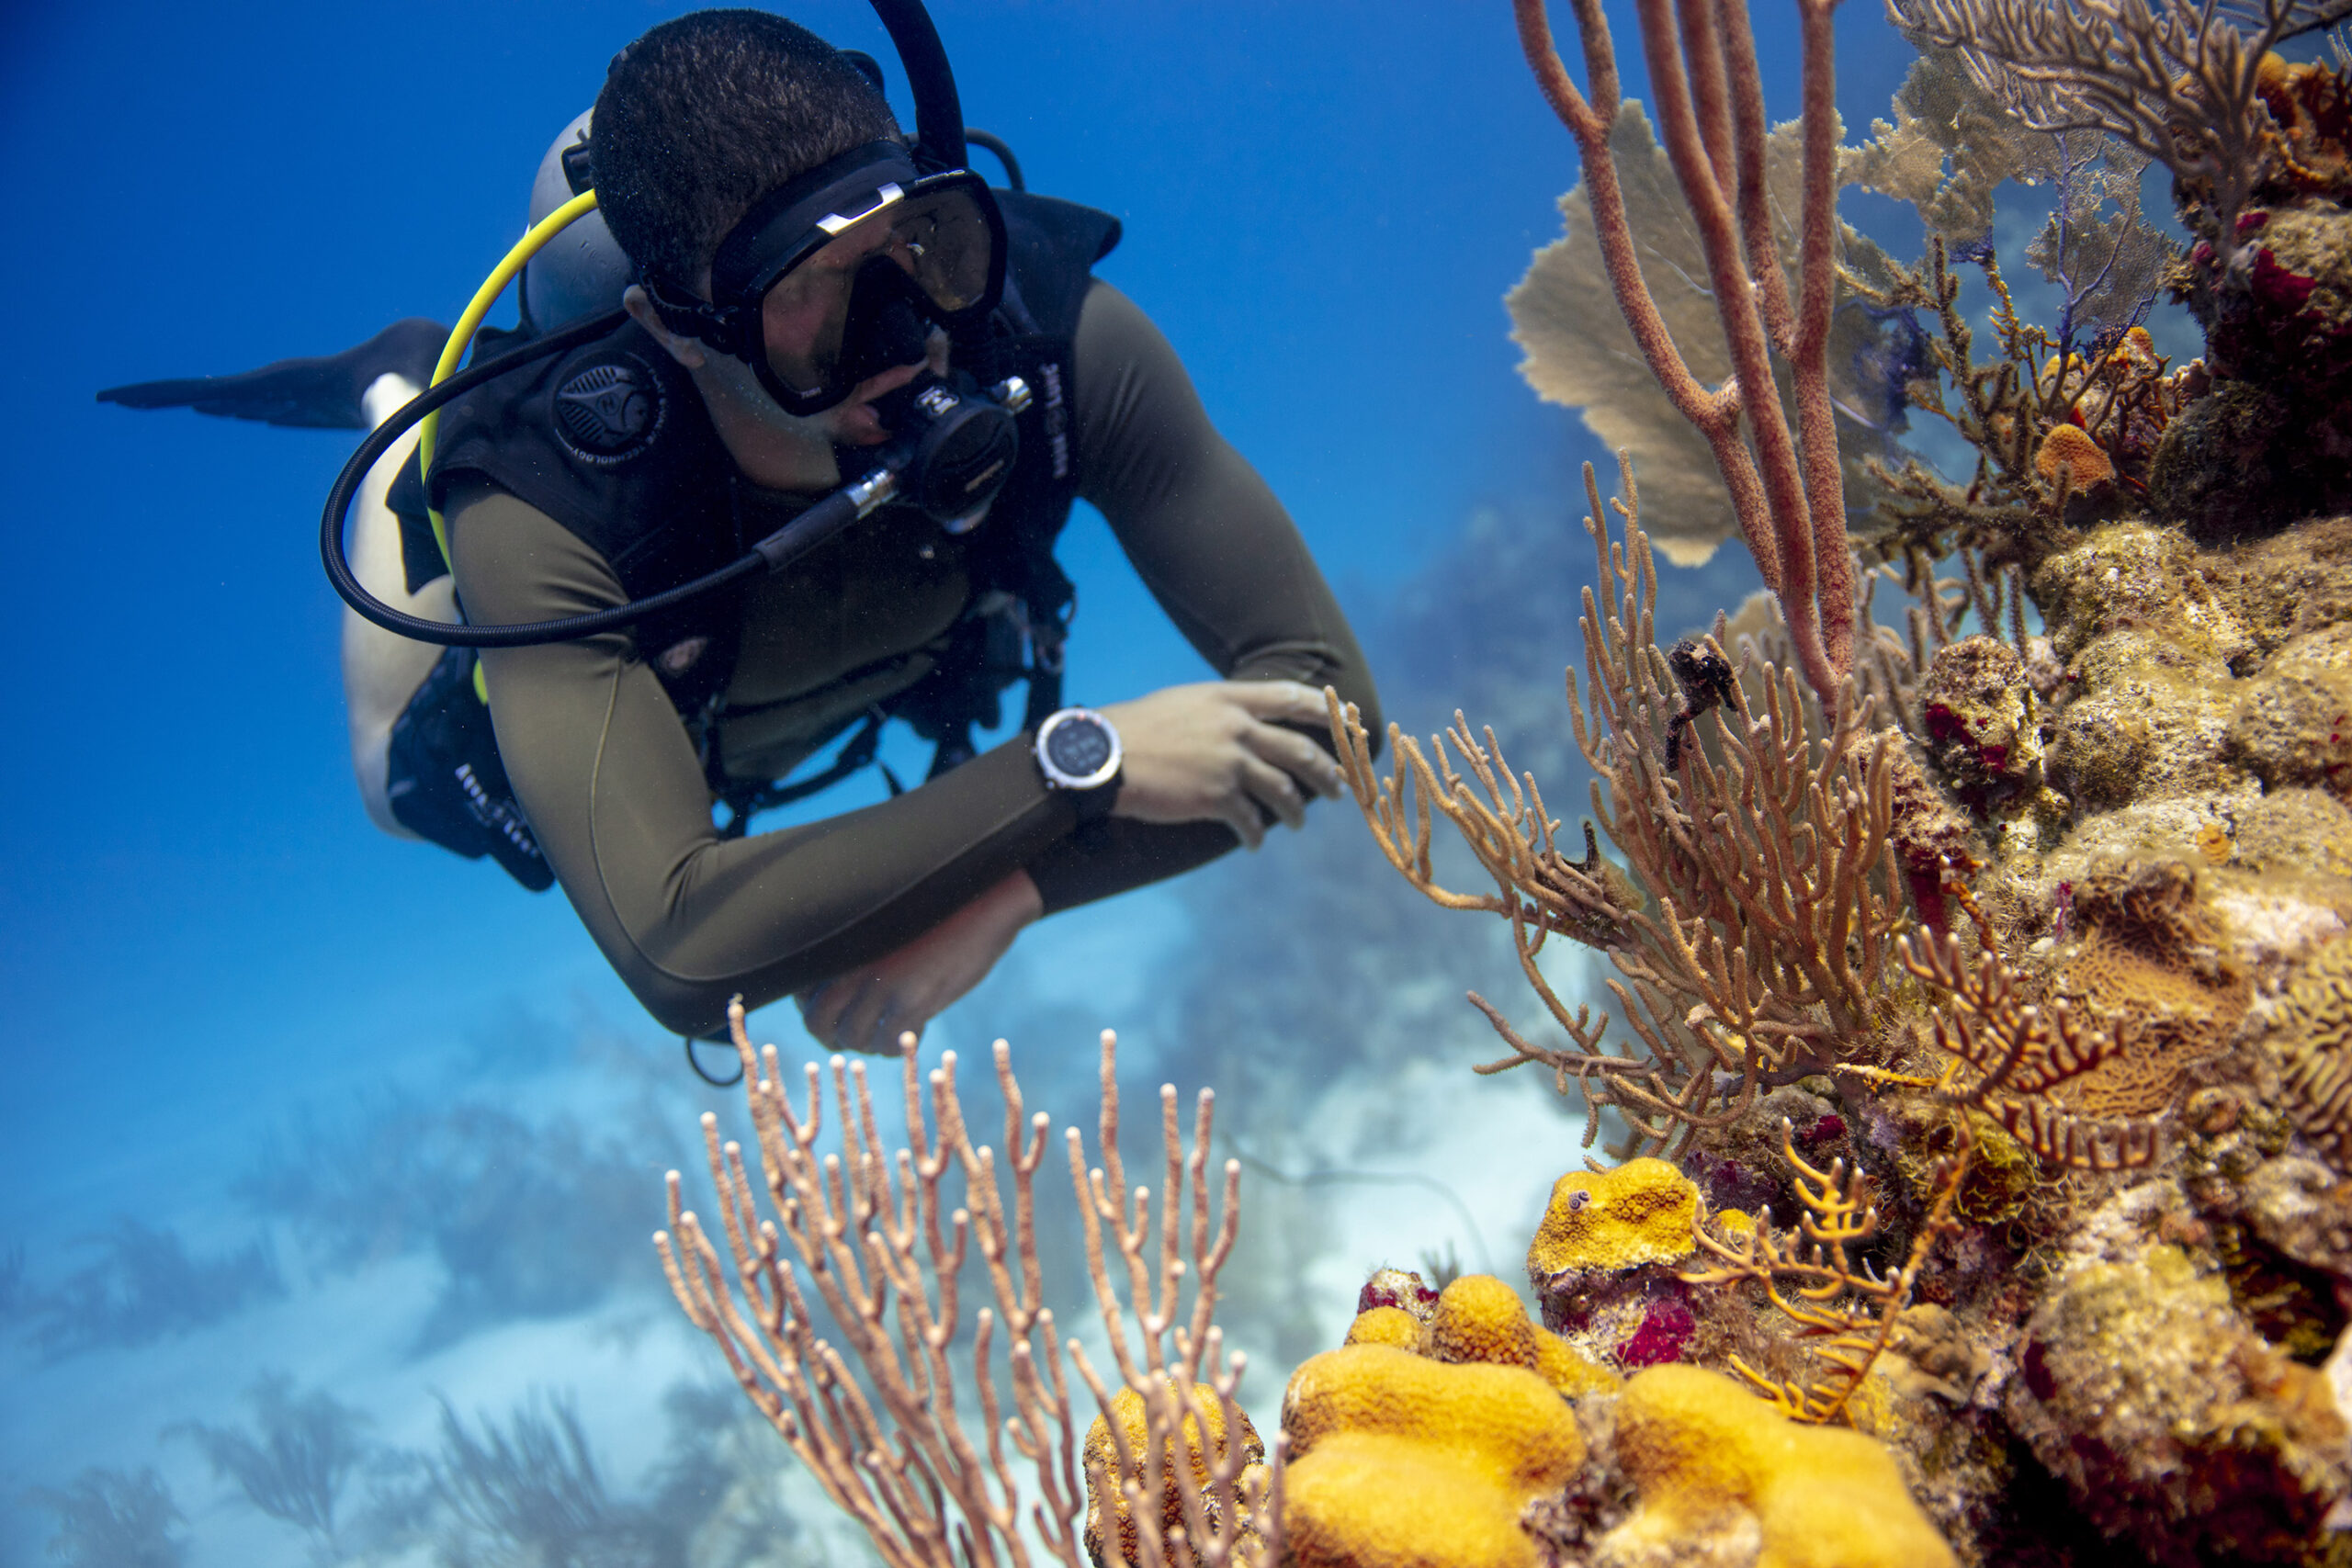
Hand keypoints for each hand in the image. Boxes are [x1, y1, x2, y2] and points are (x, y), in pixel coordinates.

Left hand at [794, 870, 1043, 1053]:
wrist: (985, 900)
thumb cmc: (935, 908)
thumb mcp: (883, 924)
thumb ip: (858, 951)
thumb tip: (843, 986)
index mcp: (840, 942)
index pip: (802, 992)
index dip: (814, 1011)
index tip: (836, 1015)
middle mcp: (850, 964)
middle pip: (817, 1022)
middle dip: (832, 1037)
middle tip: (854, 1037)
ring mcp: (879, 984)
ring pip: (852, 1037)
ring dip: (866, 1043)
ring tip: (887, 1033)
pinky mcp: (911, 1001)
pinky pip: (887, 1043)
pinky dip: (894, 1046)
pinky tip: (917, 1027)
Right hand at [1098, 680, 1346, 848]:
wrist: (1101, 756)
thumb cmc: (1132, 729)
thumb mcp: (1179, 703)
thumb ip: (1215, 710)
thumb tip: (1239, 724)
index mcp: (1227, 699)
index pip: (1291, 697)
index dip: (1324, 710)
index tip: (1346, 721)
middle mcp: (1236, 727)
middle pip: (1300, 750)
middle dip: (1325, 773)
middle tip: (1337, 789)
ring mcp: (1229, 762)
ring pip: (1284, 790)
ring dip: (1296, 811)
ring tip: (1299, 822)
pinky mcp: (1216, 797)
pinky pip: (1252, 820)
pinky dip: (1257, 835)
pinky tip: (1255, 843)